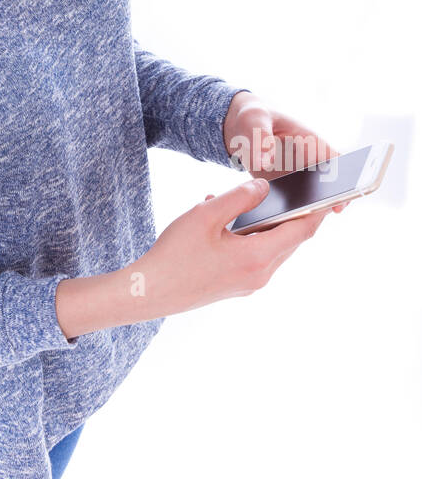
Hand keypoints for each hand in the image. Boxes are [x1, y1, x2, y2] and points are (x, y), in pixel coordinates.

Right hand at [133, 177, 328, 319]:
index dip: (316, 211)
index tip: (329, 194)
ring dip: (264, 224)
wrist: (149, 291)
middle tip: (295, 190)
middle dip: (293, 215)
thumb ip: (239, 197)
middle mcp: (260, 275)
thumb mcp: (206, 215)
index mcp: (257, 257)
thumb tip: (264, 186)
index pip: (301, 231)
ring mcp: (249, 284)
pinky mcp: (237, 287)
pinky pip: (255, 257)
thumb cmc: (175, 254)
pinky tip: (222, 222)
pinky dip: (250, 237)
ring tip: (240, 202)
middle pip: (289, 240)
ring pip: (271, 248)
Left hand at [222, 91, 349, 212]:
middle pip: (326, 189)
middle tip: (310, 220)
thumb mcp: (255, 120)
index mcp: (311, 142)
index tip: (339, 203)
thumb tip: (265, 160)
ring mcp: (298, 180)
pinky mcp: (284, 191)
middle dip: (323, 206)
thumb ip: (260, 137)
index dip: (346, 183)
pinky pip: (290, 207)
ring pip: (309, 202)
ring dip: (302, 214)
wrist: (240, 128)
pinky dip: (283, 216)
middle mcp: (309, 165)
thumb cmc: (254, 118)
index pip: (338, 164)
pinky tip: (268, 223)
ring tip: (285, 223)